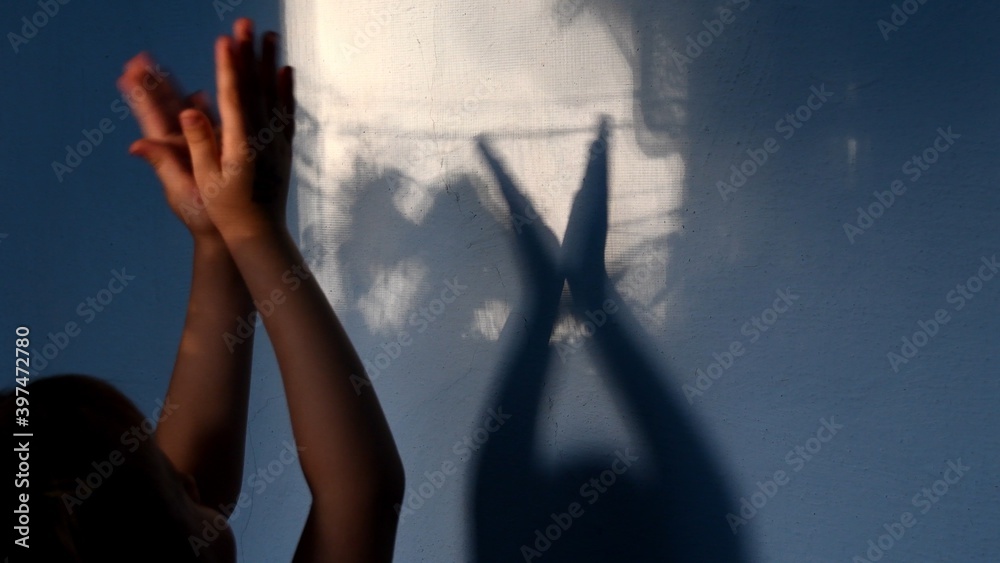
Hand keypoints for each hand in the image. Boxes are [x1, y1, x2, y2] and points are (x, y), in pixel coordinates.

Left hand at [118, 53, 221, 236]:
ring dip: (174, 91)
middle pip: (165, 108)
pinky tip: (202, 94)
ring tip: (161, 71)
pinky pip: (208, 124)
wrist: (229, 232)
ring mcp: (200, 147)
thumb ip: (162, 164)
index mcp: (172, 151)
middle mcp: (183, 145)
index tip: (128, 71)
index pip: (153, 116)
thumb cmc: (204, 217)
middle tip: (140, 60)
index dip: (140, 93)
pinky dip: (202, 107)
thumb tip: (136, 145)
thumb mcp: (181, 190)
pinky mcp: (218, 151)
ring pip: (185, 112)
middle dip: (153, 84)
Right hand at [181, 18, 294, 241]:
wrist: (260, 234)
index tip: (225, 41)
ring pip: (275, 95)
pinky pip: (286, 112)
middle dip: (249, 54)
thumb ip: (198, 143)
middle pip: (256, 89)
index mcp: (241, 147)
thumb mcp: (203, 180)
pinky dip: (286, 89)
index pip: (234, 99)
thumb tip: (187, 111)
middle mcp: (264, 141)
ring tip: (269, 34)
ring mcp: (277, 143)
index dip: (229, 68)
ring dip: (270, 63)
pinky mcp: (284, 149)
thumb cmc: (223, 211)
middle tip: (246, 24)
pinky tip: (286, 70)